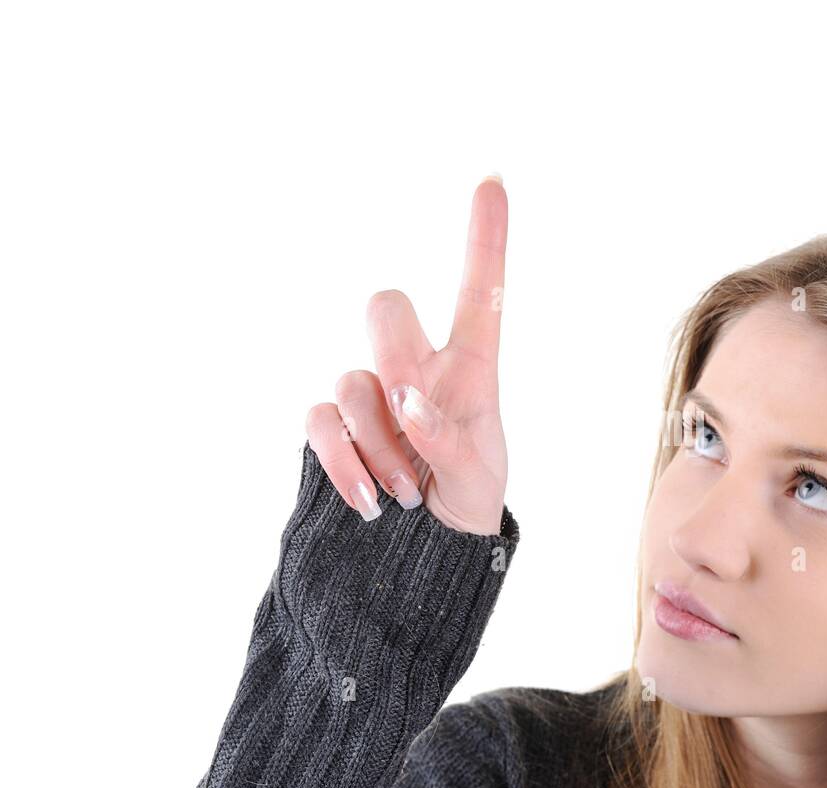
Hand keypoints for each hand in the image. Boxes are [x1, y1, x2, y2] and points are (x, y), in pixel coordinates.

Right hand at [305, 176, 509, 535]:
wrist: (425, 555)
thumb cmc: (467, 501)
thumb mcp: (479, 479)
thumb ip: (450, 442)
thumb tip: (406, 404)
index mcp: (470, 367)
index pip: (478, 293)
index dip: (485, 238)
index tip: (494, 180)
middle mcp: (414, 367)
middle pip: (384, 307)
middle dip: (390, 347)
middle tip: (410, 410)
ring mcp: (369, 396)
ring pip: (349, 379)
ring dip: (376, 438)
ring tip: (408, 491)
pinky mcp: (333, 428)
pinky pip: (320, 421)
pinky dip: (342, 460)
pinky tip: (370, 500)